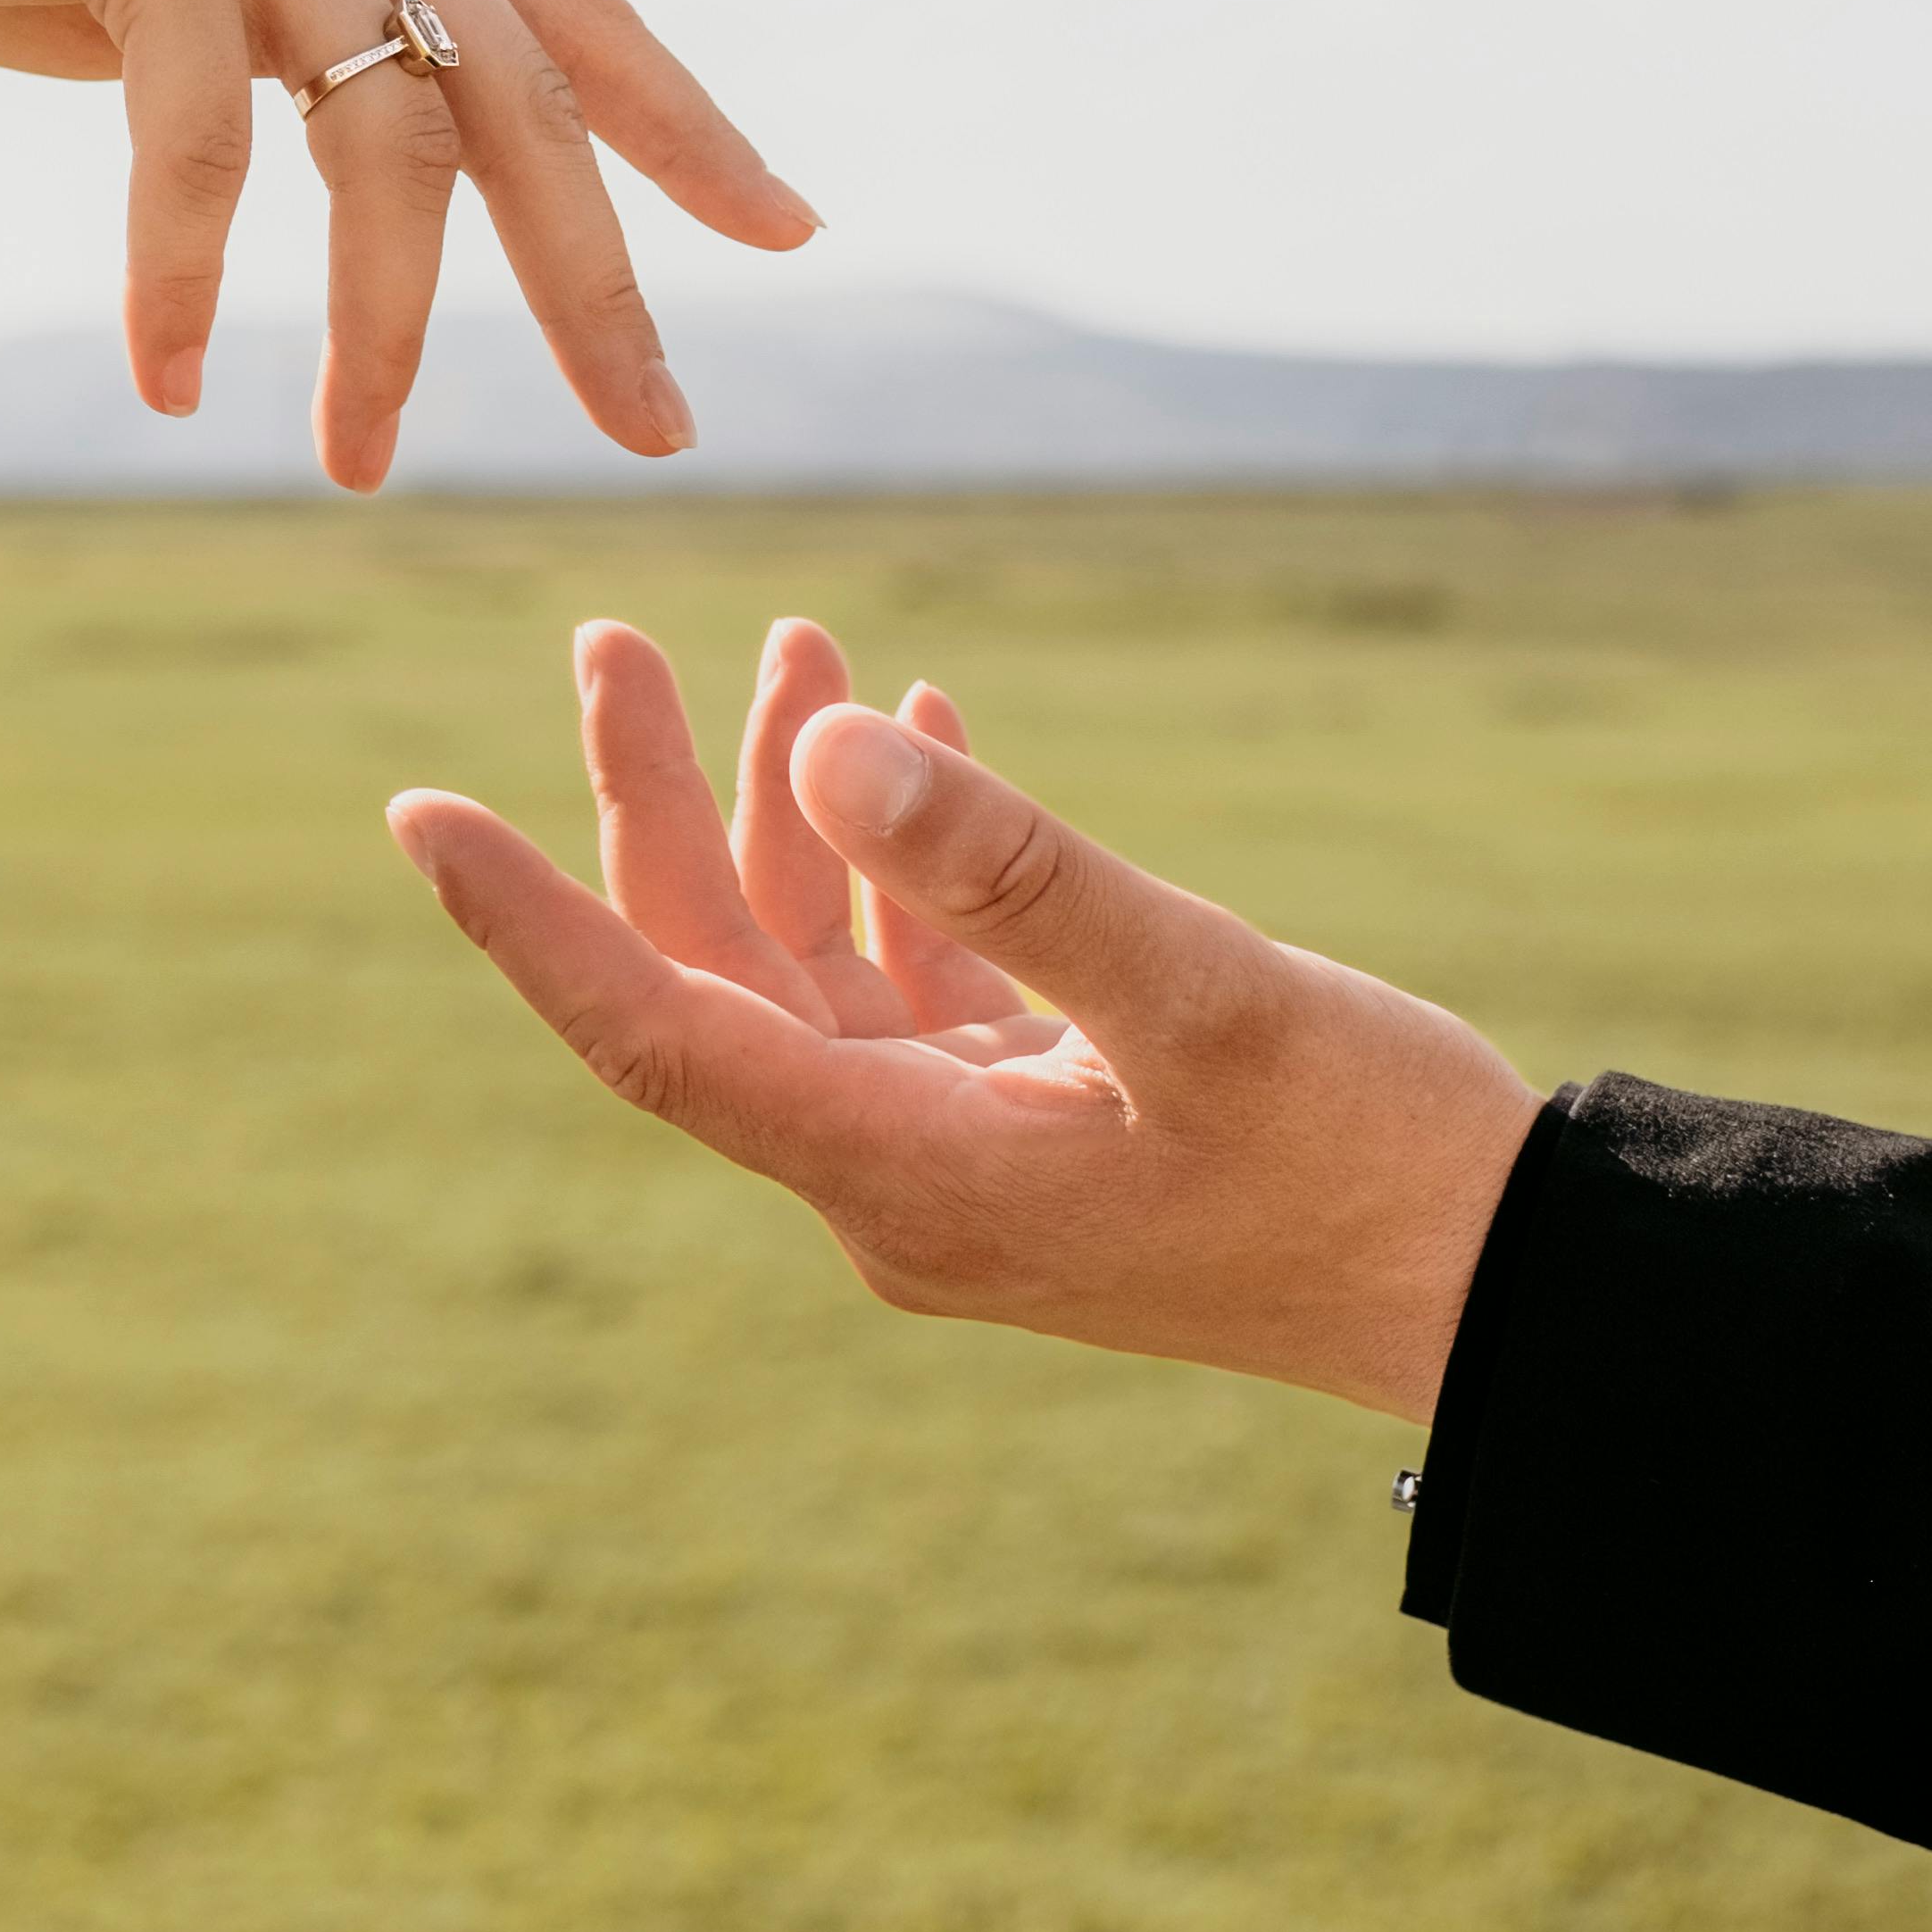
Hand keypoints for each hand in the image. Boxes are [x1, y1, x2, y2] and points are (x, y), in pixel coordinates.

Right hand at [0, 0, 814, 491]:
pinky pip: (201, 145)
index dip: (691, 129)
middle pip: (529, 105)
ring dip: (382, 329)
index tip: (789, 234)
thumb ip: (313, 31)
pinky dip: (188, 279)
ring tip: (361, 467)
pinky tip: (175, 382)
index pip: (581, 17)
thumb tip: (404, 152)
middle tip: (656, 431)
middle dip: (597, 284)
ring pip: (390, 143)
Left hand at [388, 615, 1541, 1424]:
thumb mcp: (1192, 989)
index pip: (650, 1030)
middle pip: (717, 971)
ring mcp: (968, 1154)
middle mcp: (901, 1177)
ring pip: (815, 959)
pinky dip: (908, 857)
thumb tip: (821, 749)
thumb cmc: (1369, 1160)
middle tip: (614, 637)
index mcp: (900, 1175)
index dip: (526, 919)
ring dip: (793, 807)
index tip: (414, 812)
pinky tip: (916, 731)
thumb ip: (1006, 867)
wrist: (1517, 1293)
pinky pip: (921, 977)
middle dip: (661, 799)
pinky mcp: (1043, 1124)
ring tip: (795, 637)